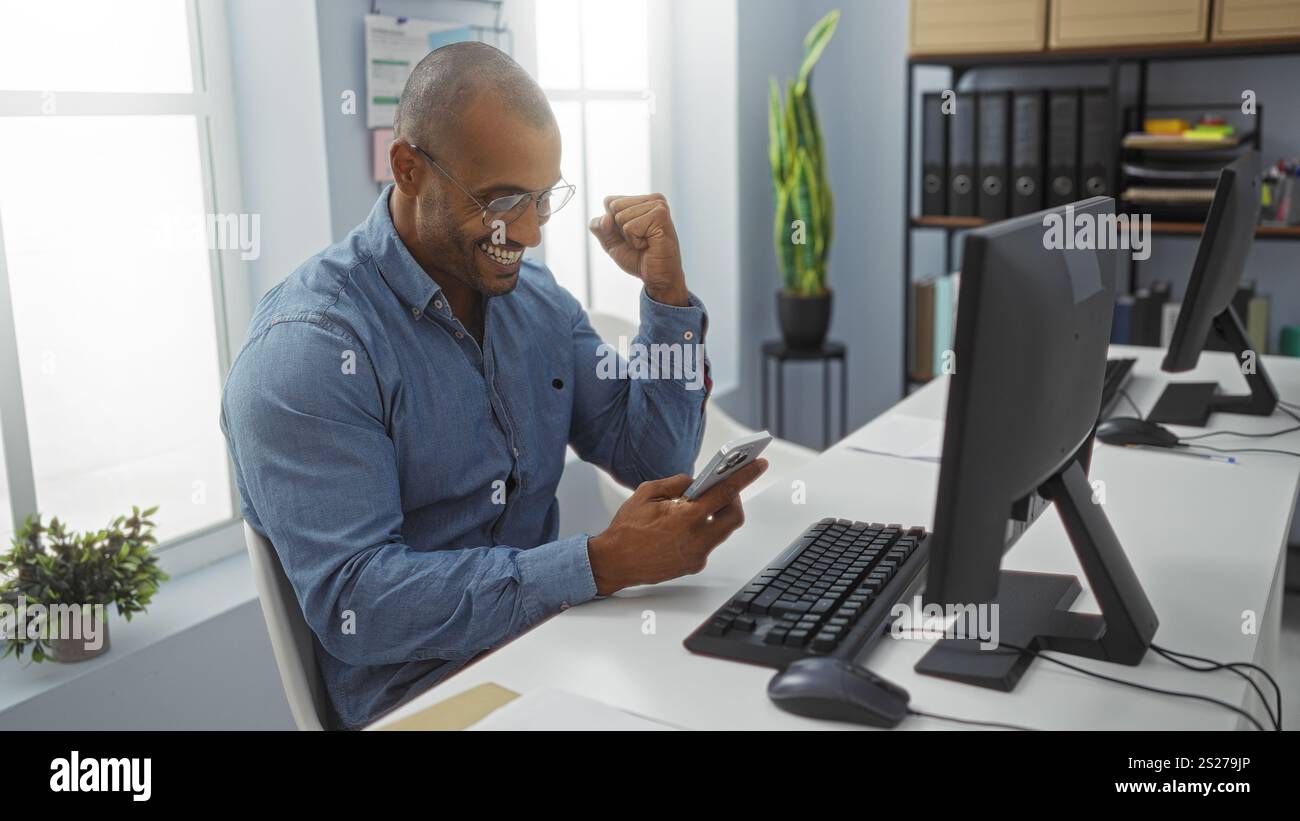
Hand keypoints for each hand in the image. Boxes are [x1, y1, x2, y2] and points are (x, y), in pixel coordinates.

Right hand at [587, 458, 768, 595]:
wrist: (614, 562)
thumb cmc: (626, 529)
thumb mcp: (647, 493)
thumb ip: (676, 483)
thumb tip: (694, 482)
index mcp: (687, 518)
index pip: (725, 493)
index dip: (745, 477)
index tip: (758, 465)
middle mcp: (696, 539)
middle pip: (734, 516)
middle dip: (734, 500)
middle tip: (726, 487)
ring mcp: (697, 555)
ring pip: (722, 531)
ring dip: (718, 515)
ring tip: (705, 504)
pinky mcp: (693, 565)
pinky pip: (708, 543)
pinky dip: (703, 530)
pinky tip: (688, 524)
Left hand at [589, 193, 689, 306]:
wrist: (658, 278)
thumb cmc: (638, 258)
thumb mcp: (611, 241)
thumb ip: (599, 226)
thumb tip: (606, 217)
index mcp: (642, 200)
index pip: (609, 201)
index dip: (612, 225)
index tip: (632, 236)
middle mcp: (652, 199)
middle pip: (613, 206)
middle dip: (620, 230)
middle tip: (640, 241)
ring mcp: (658, 205)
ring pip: (620, 217)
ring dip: (630, 237)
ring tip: (646, 243)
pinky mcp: (660, 216)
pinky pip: (630, 227)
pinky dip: (635, 242)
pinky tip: (650, 244)